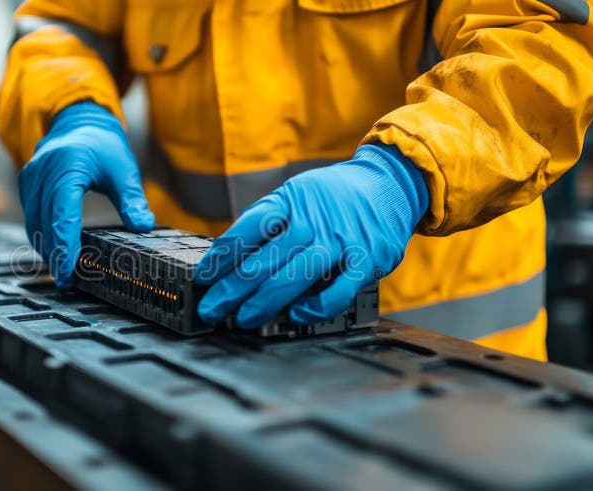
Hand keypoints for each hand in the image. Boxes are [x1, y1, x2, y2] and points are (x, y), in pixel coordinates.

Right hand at [19, 101, 154, 287]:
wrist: (80, 121)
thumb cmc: (104, 146)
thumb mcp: (124, 171)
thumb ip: (132, 201)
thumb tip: (144, 226)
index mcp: (68, 166)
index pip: (62, 214)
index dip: (64, 246)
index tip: (67, 271)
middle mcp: (43, 170)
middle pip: (43, 222)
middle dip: (54, 254)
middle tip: (68, 279)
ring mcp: (30, 176)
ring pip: (33, 222)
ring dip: (46, 247)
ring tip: (62, 269)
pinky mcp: (27, 182)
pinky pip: (30, 214)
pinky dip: (41, 233)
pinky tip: (55, 248)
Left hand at [194, 143, 428, 327]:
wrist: (389, 182)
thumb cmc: (333, 197)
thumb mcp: (297, 194)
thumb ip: (269, 222)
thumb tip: (229, 258)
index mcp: (290, 200)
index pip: (247, 229)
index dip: (222, 256)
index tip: (203, 278)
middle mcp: (313, 219)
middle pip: (264, 258)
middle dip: (232, 288)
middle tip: (210, 309)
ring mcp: (341, 240)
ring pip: (296, 275)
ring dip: (264, 301)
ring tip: (242, 319)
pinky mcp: (366, 259)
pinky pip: (339, 290)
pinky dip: (316, 307)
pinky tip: (296, 317)